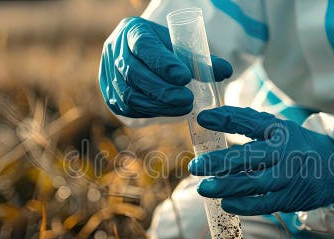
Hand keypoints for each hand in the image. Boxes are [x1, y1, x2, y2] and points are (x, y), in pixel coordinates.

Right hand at [99, 17, 232, 117]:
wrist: (138, 55)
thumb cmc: (163, 49)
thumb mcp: (179, 46)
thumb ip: (200, 58)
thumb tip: (226, 71)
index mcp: (132, 31)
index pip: (144, 46)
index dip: (163, 63)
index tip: (185, 77)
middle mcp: (115, 50)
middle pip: (134, 73)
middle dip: (162, 90)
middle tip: (188, 100)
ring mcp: (108, 73)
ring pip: (128, 94)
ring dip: (158, 105)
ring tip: (183, 108)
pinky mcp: (110, 94)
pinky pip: (126, 107)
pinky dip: (149, 112)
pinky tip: (168, 111)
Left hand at [188, 106, 333, 214]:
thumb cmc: (296, 146)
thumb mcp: (279, 129)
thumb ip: (249, 123)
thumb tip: (209, 118)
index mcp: (280, 131)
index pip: (250, 122)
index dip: (225, 119)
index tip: (202, 119)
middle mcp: (285, 153)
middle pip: (249, 156)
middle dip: (219, 161)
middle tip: (195, 166)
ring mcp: (288, 177)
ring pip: (253, 183)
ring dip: (226, 186)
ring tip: (203, 188)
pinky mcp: (290, 198)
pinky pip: (263, 204)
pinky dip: (243, 205)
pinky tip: (225, 202)